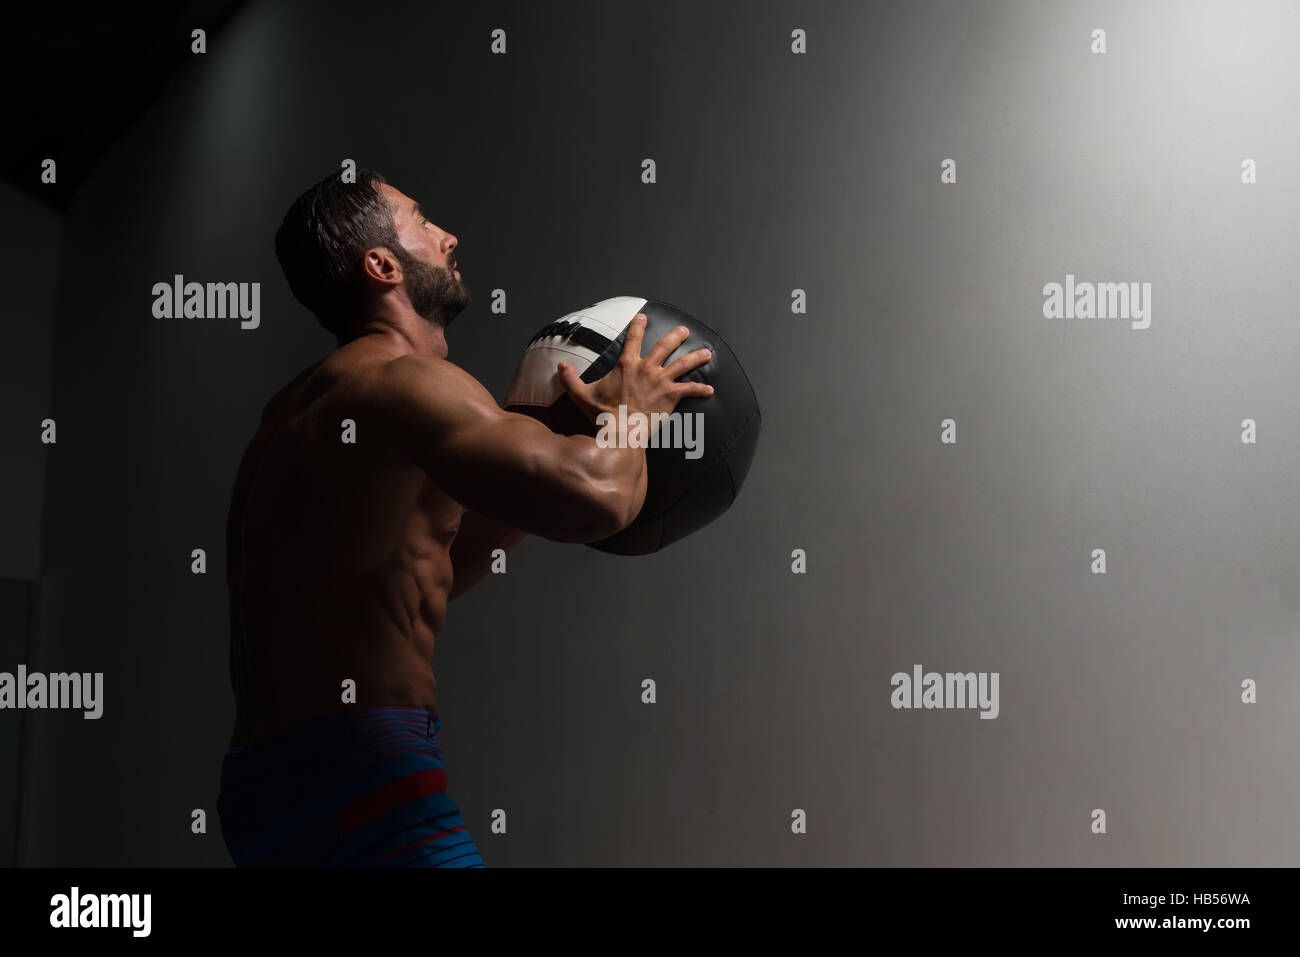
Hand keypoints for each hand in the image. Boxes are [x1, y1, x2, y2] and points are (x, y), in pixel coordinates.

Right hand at [556, 314, 714, 427]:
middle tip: (683, 330)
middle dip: (676, 336)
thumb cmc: (601, 414)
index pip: (633, 338)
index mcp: (627, 364)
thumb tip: (559, 367)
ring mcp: (661, 381)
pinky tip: (711, 390)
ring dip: (696, 357)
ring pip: (684, 364)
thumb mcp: (582, 395)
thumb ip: (570, 379)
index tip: (643, 317)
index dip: (638, 326)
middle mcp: (647, 368)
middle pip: (665, 346)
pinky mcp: (672, 396)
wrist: (620, 431)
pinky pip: (691, 390)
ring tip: (707, 352)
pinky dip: (702, 389)